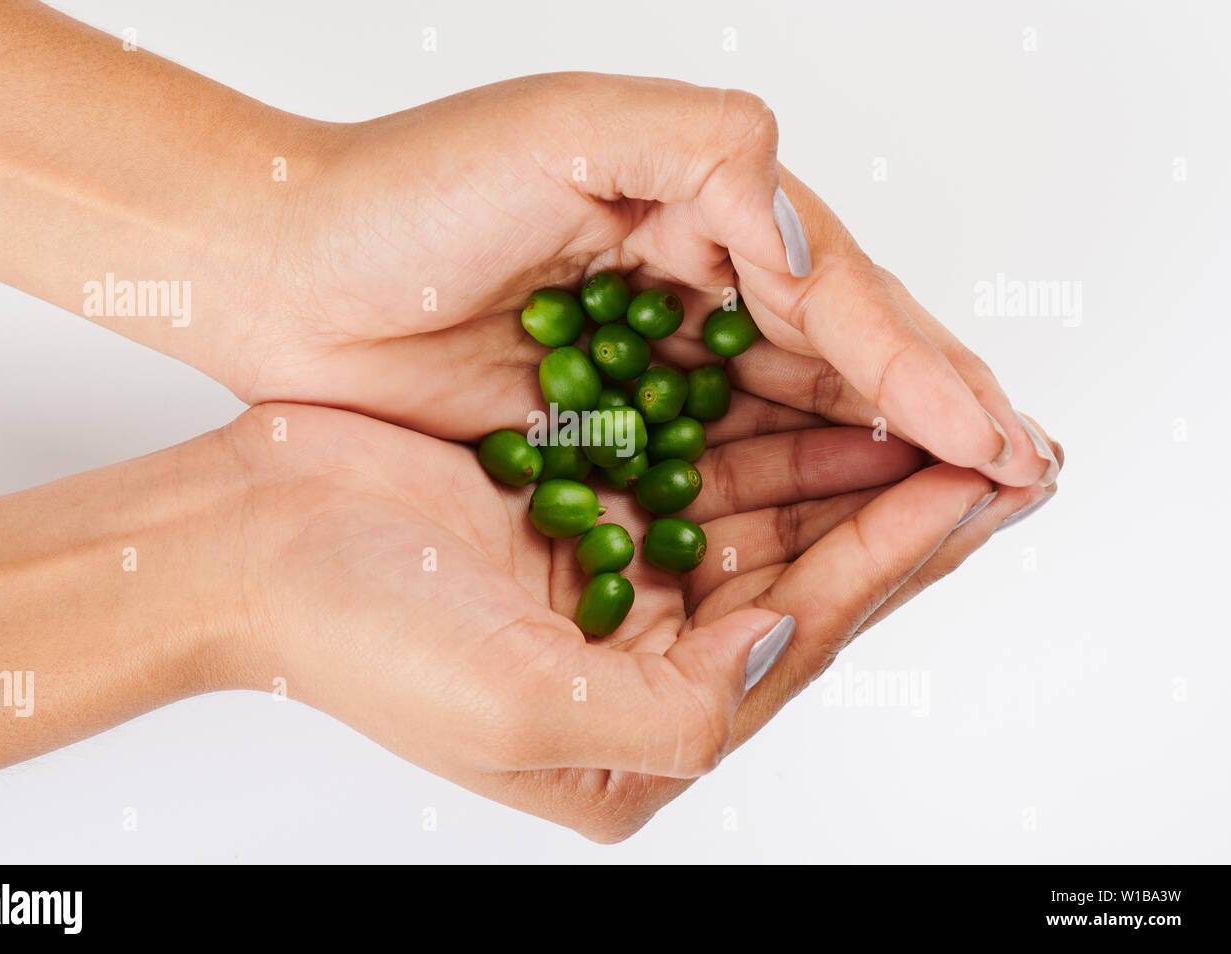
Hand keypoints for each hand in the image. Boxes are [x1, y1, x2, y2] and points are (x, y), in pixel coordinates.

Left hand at [0, 12, 1059, 488]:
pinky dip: (780, 497)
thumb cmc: (406, 193)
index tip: (991, 435)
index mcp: (697, 210)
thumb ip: (708, 153)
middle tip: (1019, 478)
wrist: (283, 272)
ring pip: (786, 420)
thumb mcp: (568, 128)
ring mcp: (647, 364)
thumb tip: (806, 233)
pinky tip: (841, 525)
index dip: (920, 367)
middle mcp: (687, 287)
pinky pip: (710, 468)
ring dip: (872, 466)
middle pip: (833, 362)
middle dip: (927, 419)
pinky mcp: (601, 426)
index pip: (835, 297)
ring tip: (961, 510)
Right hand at [216, 403, 1044, 839]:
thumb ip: (683, 709)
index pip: (797, 642)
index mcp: (636, 737)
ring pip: (755, 518)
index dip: (888, 565)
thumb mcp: (529, 714)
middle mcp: (637, 664)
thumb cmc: (360, 638)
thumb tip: (785, 650)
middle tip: (982, 448)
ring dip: (835, 466)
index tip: (968, 494)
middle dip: (888, 514)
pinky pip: (695, 466)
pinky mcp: (582, 510)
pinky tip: (810, 391)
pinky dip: (754, 430)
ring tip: (920, 413)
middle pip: (794, 581)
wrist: (246, 539)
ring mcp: (610, 581)